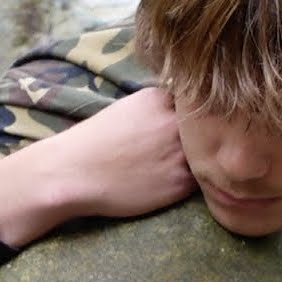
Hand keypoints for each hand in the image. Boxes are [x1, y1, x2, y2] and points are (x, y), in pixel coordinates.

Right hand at [0, 87, 196, 246]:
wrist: (72, 174)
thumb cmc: (96, 142)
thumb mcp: (130, 107)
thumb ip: (162, 106)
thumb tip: (188, 113)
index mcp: (161, 98)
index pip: (198, 102)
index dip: (199, 116)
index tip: (196, 125)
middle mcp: (175, 123)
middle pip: (210, 128)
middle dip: (208, 137)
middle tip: (202, 146)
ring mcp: (181, 153)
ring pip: (209, 156)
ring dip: (204, 161)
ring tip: (180, 168)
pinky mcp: (181, 183)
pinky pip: (202, 181)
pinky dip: (195, 182)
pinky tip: (174, 181)